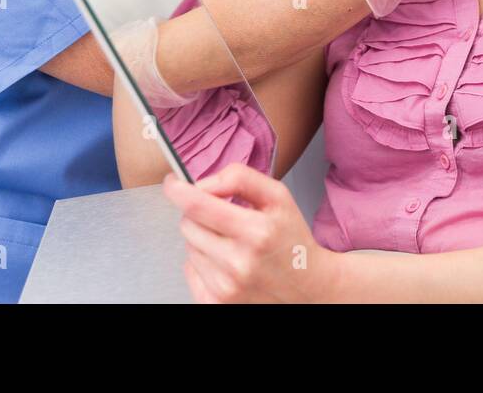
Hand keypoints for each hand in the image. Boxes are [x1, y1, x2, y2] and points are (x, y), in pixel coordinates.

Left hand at [162, 165, 340, 302]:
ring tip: (231, 243)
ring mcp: (226, 287)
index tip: (173, 182)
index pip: (197, 204)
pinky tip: (225, 262)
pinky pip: (190, 270)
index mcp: (256, 231)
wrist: (308, 288)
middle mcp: (239, 262)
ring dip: (203, 239)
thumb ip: (241, 178)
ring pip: (188, 246)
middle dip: (199, 214)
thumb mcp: (279, 197)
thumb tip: (203, 183)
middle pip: (188, 224)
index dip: (178, 189)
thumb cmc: (292, 240)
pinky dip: (203, 262)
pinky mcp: (217, 303)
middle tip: (223, 218)